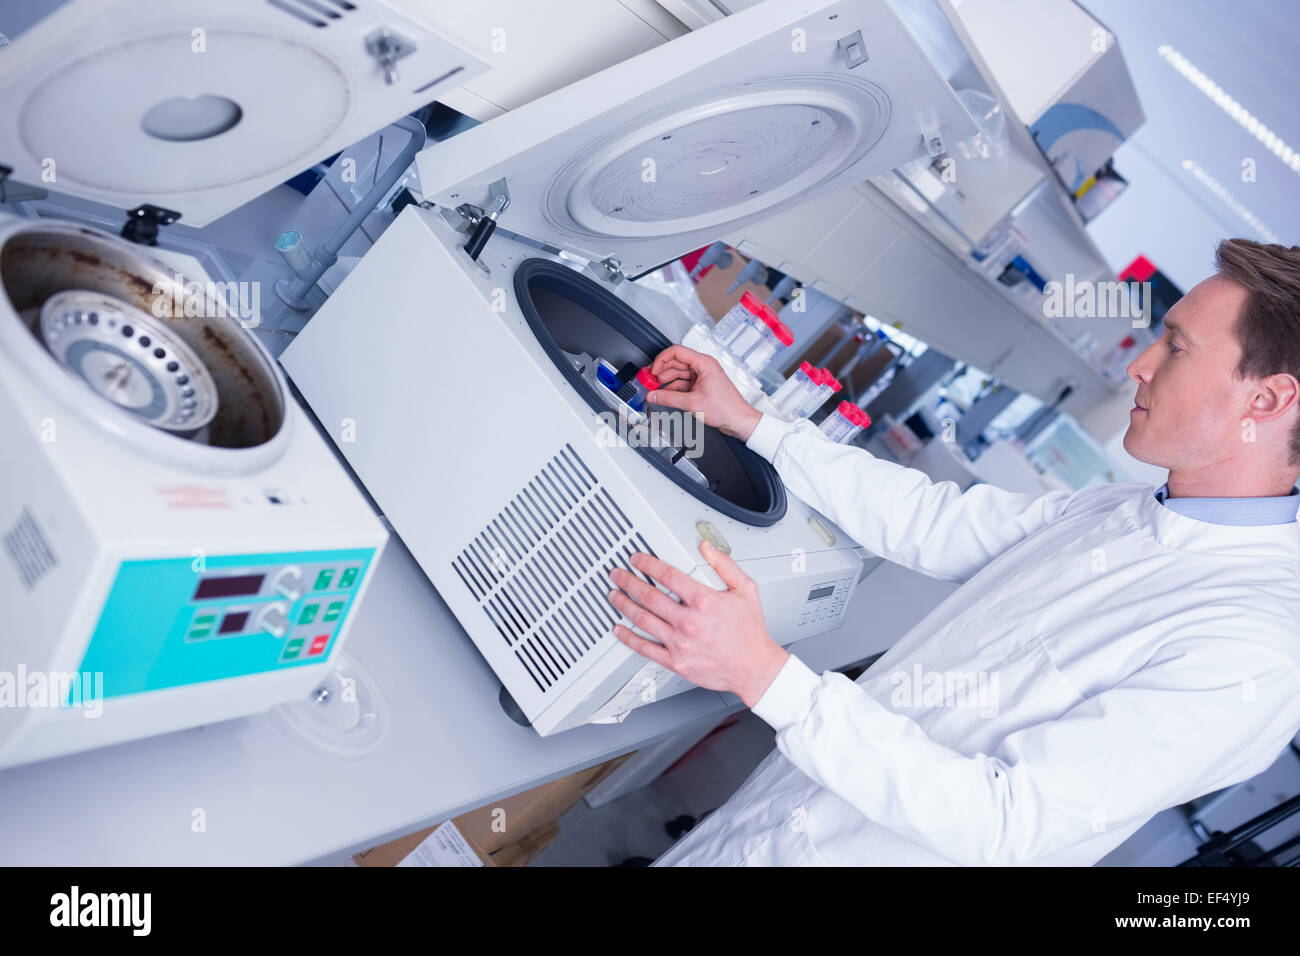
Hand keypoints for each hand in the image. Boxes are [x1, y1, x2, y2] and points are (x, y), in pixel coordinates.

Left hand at [607, 539, 788, 708]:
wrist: (754, 668)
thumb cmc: (749, 632)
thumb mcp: (745, 590)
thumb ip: (725, 565)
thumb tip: (706, 548)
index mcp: (703, 601)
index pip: (666, 575)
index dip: (646, 563)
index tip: (637, 559)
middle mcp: (688, 622)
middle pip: (648, 596)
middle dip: (627, 581)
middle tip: (618, 575)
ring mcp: (679, 643)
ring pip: (642, 619)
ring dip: (623, 605)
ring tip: (614, 595)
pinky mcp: (675, 662)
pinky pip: (645, 648)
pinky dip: (628, 637)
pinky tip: (619, 629)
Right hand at [647, 345, 761, 441]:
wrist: (738, 420)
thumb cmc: (726, 408)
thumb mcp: (692, 403)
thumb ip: (669, 399)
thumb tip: (653, 395)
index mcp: (704, 363)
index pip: (676, 351)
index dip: (661, 359)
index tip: (652, 371)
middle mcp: (703, 366)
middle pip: (675, 362)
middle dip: (661, 371)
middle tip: (648, 380)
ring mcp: (702, 376)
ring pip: (678, 373)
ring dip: (665, 381)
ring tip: (654, 389)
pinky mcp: (700, 386)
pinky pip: (682, 383)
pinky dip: (672, 388)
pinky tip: (664, 395)